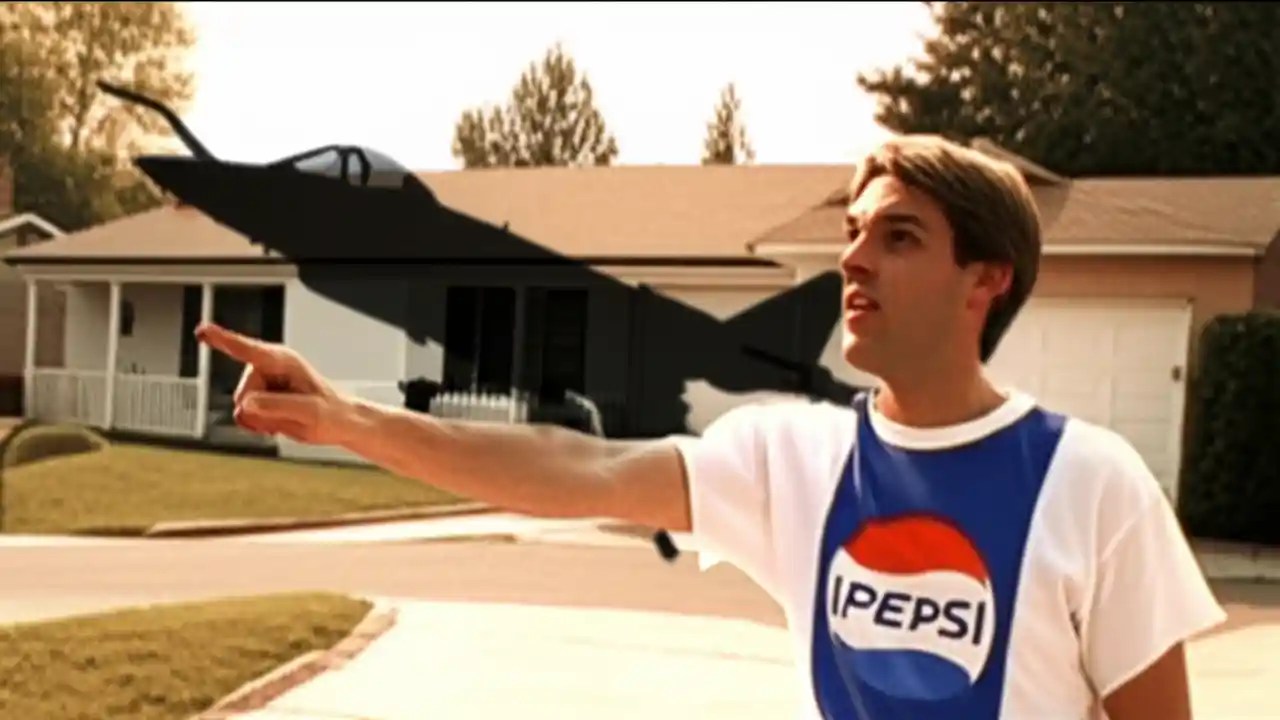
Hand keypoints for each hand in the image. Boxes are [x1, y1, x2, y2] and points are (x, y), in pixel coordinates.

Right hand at [194, 322, 350, 444]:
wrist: (337, 423)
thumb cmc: (330, 412)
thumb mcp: (309, 412)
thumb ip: (278, 406)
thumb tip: (245, 405)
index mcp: (284, 361)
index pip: (248, 350)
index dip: (223, 339)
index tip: (202, 330)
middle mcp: (268, 367)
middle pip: (244, 394)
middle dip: (261, 412)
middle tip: (291, 416)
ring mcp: (262, 382)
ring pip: (241, 407)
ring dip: (261, 420)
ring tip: (288, 419)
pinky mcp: (259, 396)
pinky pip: (242, 415)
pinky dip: (257, 425)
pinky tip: (276, 425)